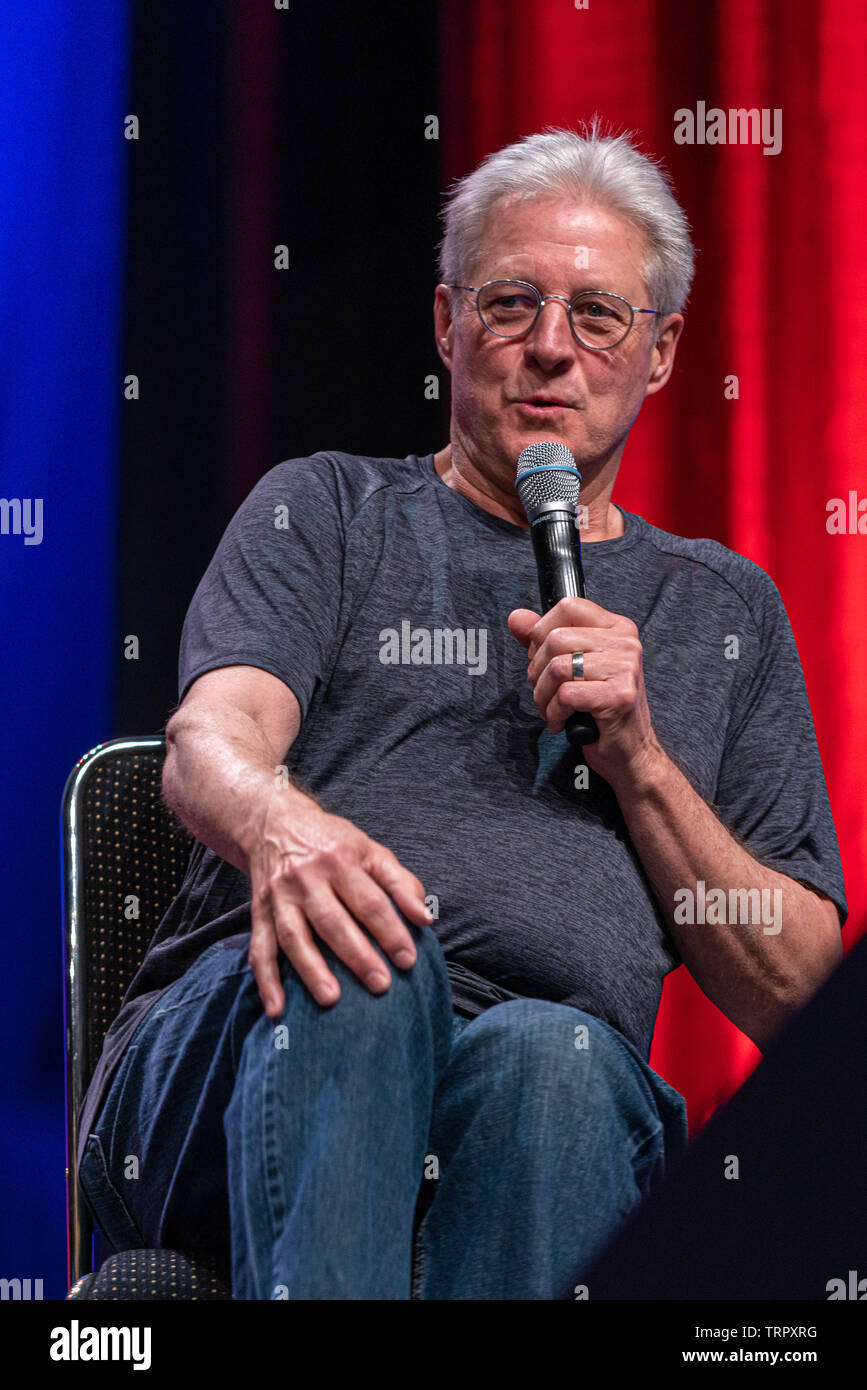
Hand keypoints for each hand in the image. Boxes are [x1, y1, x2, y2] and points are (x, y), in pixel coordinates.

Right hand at [248, 789, 431, 1016]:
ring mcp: (279, 896)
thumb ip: (400, 882)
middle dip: (357, 955)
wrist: (275, 823)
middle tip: (381, 985)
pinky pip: (260, 949)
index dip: (390, 930)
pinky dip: (266, 980)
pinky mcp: (259, 913)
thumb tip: (425, 918)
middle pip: (332, 920)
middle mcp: (306, 878)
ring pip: (293, 936)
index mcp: (339, 860)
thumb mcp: (370, 850)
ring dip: (311, 969)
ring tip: (331, 999)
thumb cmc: (333, 843)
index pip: (369, 900)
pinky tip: (277, 1008)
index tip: (408, 960)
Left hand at [507, 596, 661, 785]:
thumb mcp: (573, 667)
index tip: (541, 657)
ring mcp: (626, 668)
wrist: (629, 751)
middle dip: (536, 671)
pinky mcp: (619, 695)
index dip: (542, 631)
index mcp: (617, 628)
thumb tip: (517, 618)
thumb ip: (543, 640)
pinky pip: (566, 695)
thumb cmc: (600, 708)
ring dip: (542, 695)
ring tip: (550, 708)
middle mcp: (626, 643)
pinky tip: (561, 721)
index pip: (568, 606)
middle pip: (556, 638)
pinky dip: (554, 712)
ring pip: (557, 667)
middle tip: (544, 691)